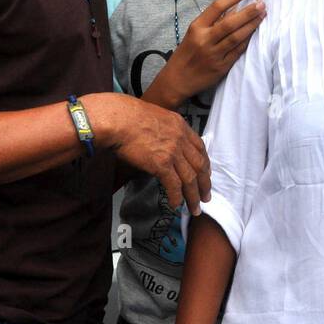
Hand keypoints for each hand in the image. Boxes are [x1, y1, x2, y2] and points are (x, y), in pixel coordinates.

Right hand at [82, 93, 210, 214]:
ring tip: (195, 208)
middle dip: (204, 183)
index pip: (200, 147)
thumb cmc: (127, 116)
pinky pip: (174, 185)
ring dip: (194, 196)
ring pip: (191, 178)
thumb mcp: (155, 117)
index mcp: (180, 126)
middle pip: (200, 165)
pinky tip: (176, 204)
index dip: (204, 163)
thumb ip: (164, 131)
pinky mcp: (161, 163)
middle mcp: (181, 139)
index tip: (205, 173)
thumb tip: (162, 145)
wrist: (118, 119)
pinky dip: (177, 197)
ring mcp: (173, 152)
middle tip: (205, 196)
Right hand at [154, 0, 263, 105]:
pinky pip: (238, 51)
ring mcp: (214, 54)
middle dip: (248, 12)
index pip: (217, 7)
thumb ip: (212, 22)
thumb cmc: (186, 53)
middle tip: (262, 3)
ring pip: (237, 37)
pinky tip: (255, 33)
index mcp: (196, 28)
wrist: (176, 80)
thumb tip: (234, 8)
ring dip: (252, 25)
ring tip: (262, 15)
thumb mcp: (193, 34)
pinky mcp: (221, 67)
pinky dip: (247, 41)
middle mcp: (205, 40)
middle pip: (230, 23)